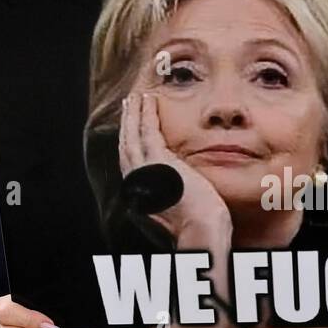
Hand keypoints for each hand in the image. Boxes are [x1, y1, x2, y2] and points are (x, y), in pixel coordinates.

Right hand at [119, 92, 232, 285]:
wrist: (202, 229)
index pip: (132, 162)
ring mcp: (145, 173)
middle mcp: (137, 184)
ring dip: (133, 114)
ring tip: (135, 98)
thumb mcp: (184, 206)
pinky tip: (148, 100)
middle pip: (126, 146)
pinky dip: (146, 114)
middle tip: (129, 105)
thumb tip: (186, 185)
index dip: (131, 142)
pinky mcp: (158, 163)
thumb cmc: (201, 224)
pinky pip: (147, 131)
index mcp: (142, 194)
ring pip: (132, 136)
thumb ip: (178, 191)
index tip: (133, 128)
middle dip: (127, 124)